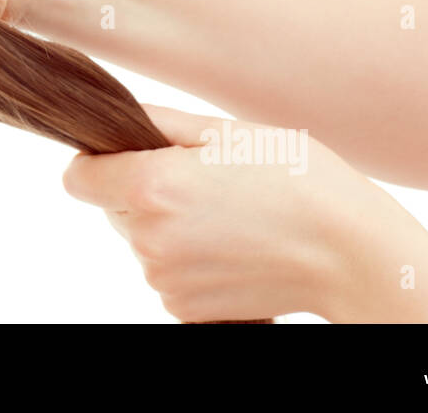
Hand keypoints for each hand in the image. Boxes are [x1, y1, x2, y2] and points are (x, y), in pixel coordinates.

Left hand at [61, 103, 402, 321]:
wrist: (350, 254)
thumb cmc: (297, 180)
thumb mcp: (226, 131)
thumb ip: (160, 124)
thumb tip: (118, 118)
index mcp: (149, 187)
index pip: (77, 178)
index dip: (99, 164)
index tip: (131, 158)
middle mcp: (146, 239)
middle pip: (114, 209)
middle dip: (145, 193)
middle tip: (205, 182)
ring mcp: (164, 280)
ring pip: (142, 242)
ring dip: (170, 227)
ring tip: (229, 214)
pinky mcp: (185, 310)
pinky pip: (167, 273)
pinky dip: (189, 261)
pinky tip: (233, 246)